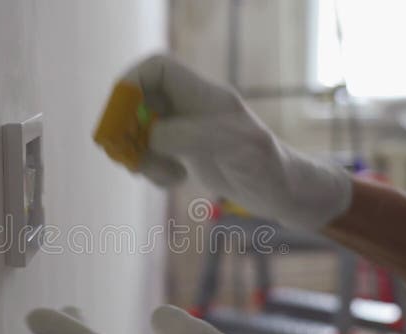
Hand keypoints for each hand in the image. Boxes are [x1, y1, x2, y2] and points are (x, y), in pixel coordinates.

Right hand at [120, 54, 351, 229]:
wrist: (284, 193)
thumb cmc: (267, 168)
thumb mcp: (231, 148)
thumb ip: (188, 137)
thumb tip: (149, 136)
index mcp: (204, 96)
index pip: (158, 68)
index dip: (131, 84)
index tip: (122, 117)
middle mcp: (192, 107)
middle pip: (139, 100)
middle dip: (127, 130)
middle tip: (129, 158)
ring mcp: (186, 128)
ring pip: (141, 129)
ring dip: (139, 154)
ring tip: (164, 175)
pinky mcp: (185, 150)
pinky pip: (150, 152)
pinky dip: (151, 168)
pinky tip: (174, 180)